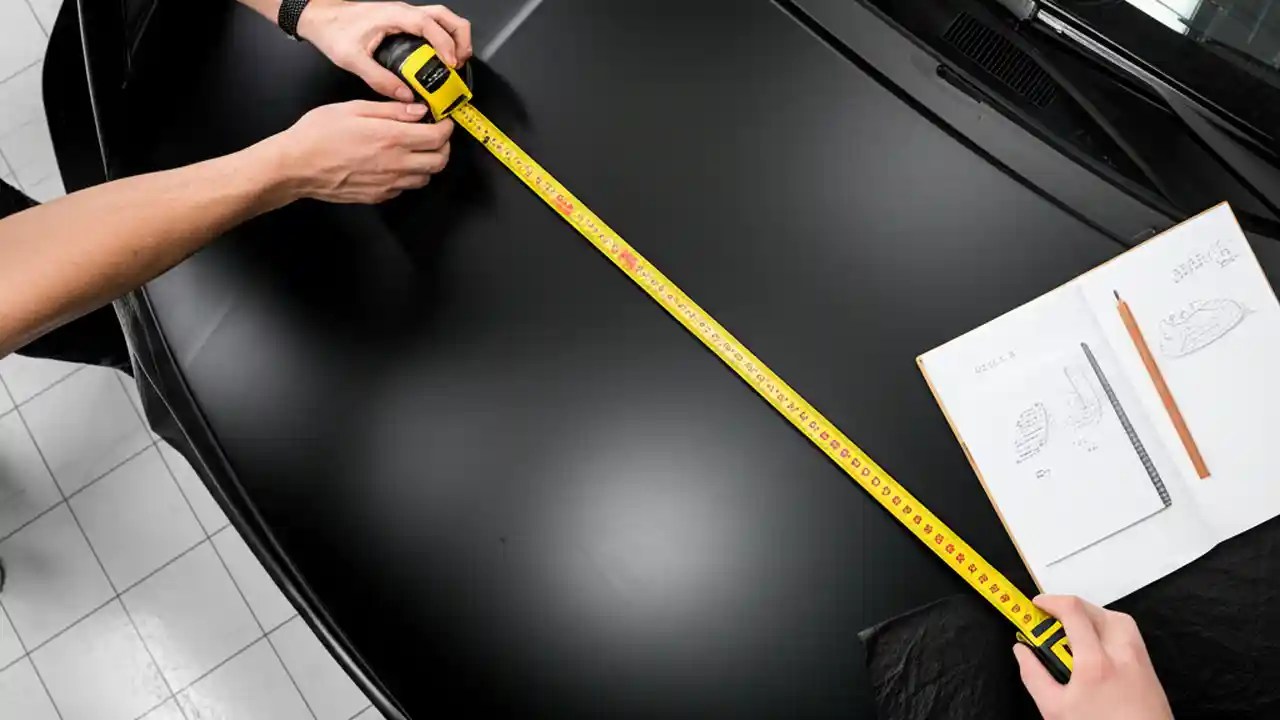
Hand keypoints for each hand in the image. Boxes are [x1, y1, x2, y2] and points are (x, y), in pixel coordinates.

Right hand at [266, 100, 452, 203]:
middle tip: (433, 135)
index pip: (437, 137)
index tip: (441, 121)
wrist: (296, 166)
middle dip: (442, 146)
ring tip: (414, 149)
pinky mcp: (379, 195)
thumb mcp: (354, 108)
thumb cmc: (318, 135)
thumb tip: (418, 110)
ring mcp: (388, 184)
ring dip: (427, 163)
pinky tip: (394, 164)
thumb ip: (391, 110)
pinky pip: (405, 188)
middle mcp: (395, 164)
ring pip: (425, 177)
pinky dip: (408, 176)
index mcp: (391, 138)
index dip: (445, 127)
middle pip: (439, 161)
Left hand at [298, 1, 472, 100]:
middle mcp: (403, 12)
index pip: (430, 25)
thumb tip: (404, 95)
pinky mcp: (403, 21)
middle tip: (460, 63)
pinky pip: (433, 25)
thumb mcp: (353, 60)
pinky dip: (444, 38)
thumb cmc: (333, 30)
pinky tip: (439, 57)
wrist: (320, 17)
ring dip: (455, 37)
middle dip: (460, 39)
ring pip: (443, 18)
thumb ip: (380, 80)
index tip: (451, 64)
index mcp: (394, 16)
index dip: (445, 45)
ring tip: (455, 61)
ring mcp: (405, 15)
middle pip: (446, 17)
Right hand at [1014, 595, 1171, 719]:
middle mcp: (1121, 654)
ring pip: (1117, 618)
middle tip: (1051, 622)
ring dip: (1093, 616)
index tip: (1037, 606)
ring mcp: (1139, 659)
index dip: (1050, 601)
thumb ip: (1034, 675)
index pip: (1073, 611)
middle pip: (1095, 609)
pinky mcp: (1149, 668)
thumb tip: (1022, 652)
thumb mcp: (1055, 709)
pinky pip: (1128, 634)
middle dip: (1070, 607)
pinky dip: (1109, 630)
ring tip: (1075, 633)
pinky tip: (1097, 648)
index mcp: (1095, 663)